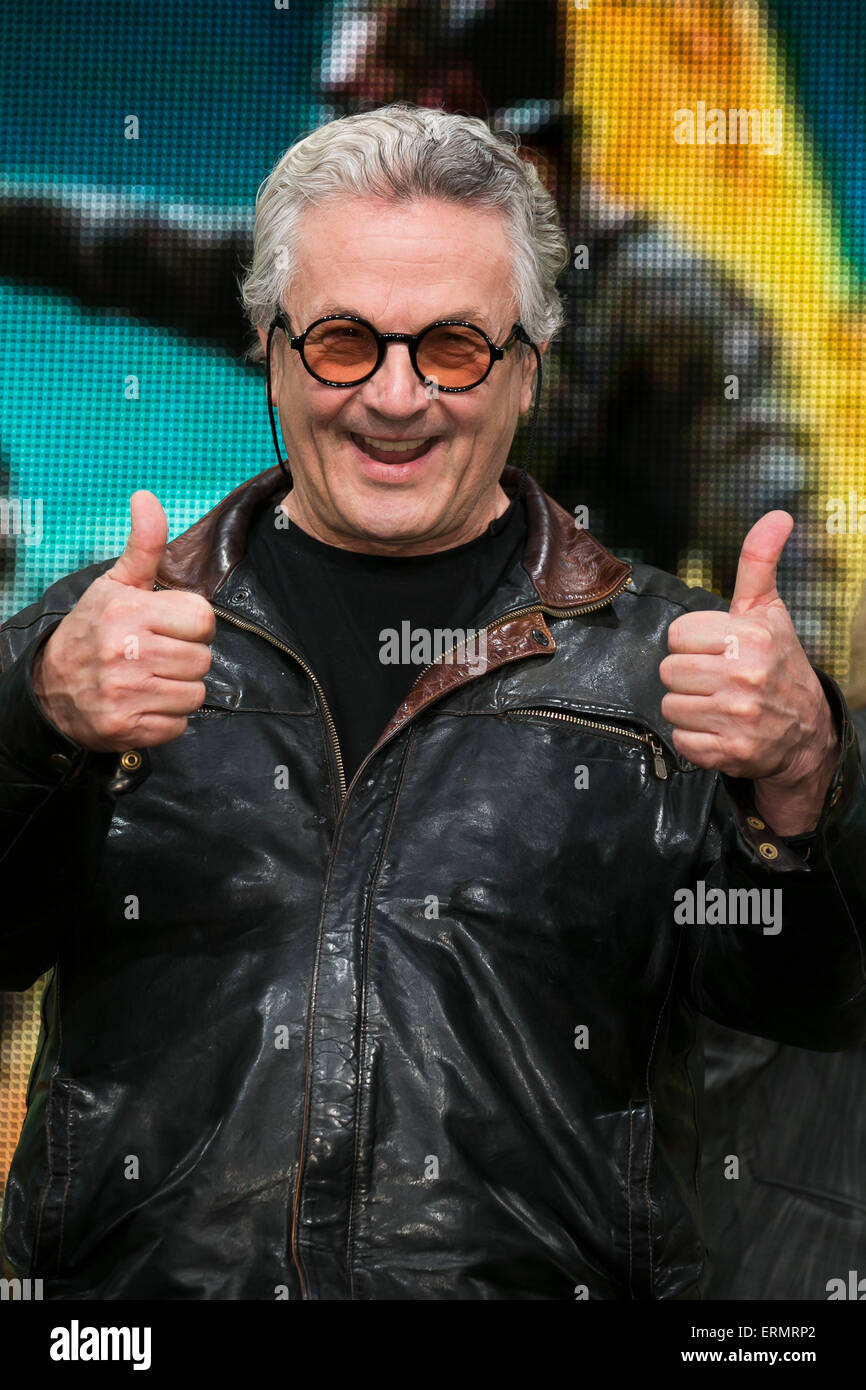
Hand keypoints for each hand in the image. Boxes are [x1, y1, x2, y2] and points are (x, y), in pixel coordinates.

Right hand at [32, 491, 215, 751]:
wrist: (50, 688)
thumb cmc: (92, 631)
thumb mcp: (115, 585)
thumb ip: (142, 546)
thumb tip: (146, 498)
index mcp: (128, 611)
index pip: (204, 619)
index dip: (192, 625)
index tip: (168, 628)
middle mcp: (125, 650)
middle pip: (203, 659)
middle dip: (186, 658)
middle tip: (156, 656)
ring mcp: (125, 692)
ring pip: (195, 694)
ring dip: (179, 689)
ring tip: (150, 679)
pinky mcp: (125, 727)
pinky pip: (178, 724)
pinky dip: (166, 719)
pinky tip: (143, 704)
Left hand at [658, 512, 838, 834]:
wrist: (806, 730)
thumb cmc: (779, 664)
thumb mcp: (768, 611)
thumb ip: (759, 562)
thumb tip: (777, 515)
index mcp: (750, 637)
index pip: (678, 635)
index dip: (693, 643)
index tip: (716, 650)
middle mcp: (745, 676)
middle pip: (669, 671)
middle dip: (688, 675)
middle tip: (716, 679)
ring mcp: (737, 717)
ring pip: (670, 705)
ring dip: (689, 706)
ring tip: (718, 703)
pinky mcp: (728, 751)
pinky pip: (681, 739)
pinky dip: (694, 738)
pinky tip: (719, 729)